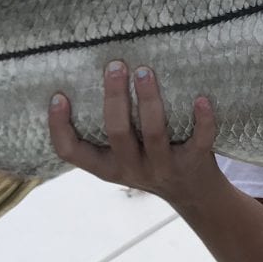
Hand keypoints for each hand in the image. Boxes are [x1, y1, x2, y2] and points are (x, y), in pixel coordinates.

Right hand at [47, 60, 221, 207]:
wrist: (195, 195)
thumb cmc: (150, 163)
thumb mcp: (121, 158)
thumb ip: (105, 132)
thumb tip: (85, 77)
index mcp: (107, 167)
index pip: (72, 152)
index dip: (60, 127)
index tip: (59, 96)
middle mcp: (132, 169)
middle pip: (118, 133)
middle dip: (115, 98)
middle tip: (115, 66)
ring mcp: (164, 166)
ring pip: (154, 133)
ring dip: (150, 100)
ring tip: (145, 71)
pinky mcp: (195, 162)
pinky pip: (199, 140)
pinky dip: (203, 120)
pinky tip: (201, 98)